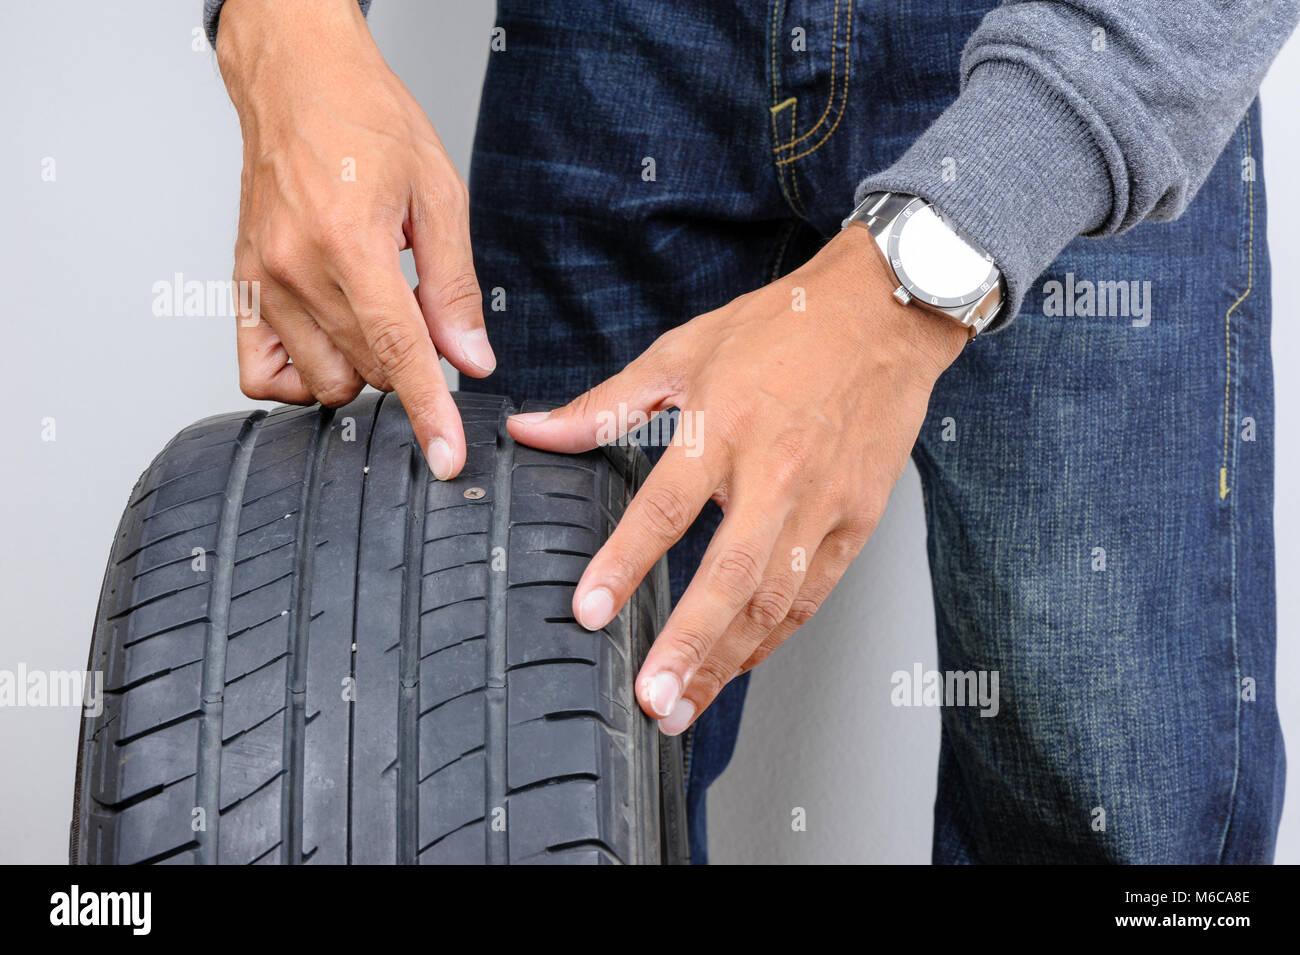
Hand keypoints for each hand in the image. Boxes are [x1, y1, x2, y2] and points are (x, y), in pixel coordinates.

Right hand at [217, 0, 490, 478]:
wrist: (297, 79)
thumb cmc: (366, 120)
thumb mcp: (439, 196)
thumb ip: (454, 287)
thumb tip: (471, 357)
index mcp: (350, 244)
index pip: (399, 353)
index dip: (430, 412)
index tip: (446, 456)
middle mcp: (295, 269)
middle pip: (368, 372)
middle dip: (409, 361)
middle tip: (418, 310)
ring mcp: (261, 281)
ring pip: (322, 380)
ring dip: (362, 367)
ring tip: (374, 310)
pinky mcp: (240, 284)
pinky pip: (260, 372)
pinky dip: (300, 375)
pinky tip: (330, 342)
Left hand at [507, 225, 967, 732]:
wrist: (884, 314)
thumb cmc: (783, 329)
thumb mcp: (683, 352)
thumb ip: (605, 405)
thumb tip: (534, 430)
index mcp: (723, 424)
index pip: (664, 508)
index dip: (623, 564)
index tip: (590, 612)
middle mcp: (776, 469)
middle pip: (729, 573)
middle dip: (688, 644)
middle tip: (652, 696)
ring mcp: (823, 501)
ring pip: (774, 598)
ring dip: (728, 659)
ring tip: (686, 704)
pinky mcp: (857, 520)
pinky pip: (811, 594)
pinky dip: (774, 637)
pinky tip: (739, 664)